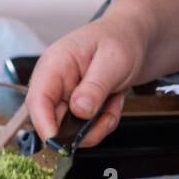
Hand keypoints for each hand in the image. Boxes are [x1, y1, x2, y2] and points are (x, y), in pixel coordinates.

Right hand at [26, 12, 150, 148]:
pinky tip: (115, 102)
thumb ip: (94, 87)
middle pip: (53, 119)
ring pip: (73, 127)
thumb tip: (79, 110)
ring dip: (97, 124)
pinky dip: (105, 120)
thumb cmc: (123, 37)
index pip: (37, 99)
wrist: (140, 36)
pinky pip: (88, 125)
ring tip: (114, 104)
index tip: (57, 142)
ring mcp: (69, 94)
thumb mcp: (112, 61)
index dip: (44, 124)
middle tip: (104, 120)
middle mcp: (57, 81)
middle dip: (80, 128)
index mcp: (55, 63)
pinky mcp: (82, 104)